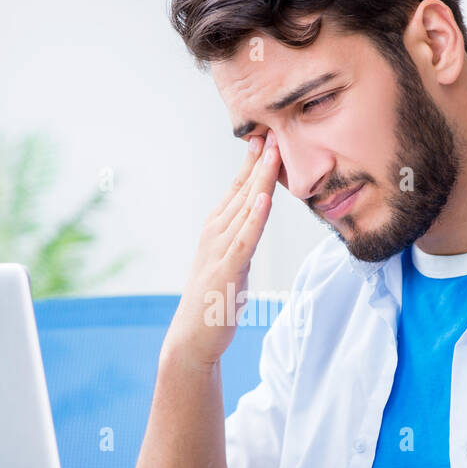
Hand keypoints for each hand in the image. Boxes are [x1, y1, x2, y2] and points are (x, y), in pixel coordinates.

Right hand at [162, 134, 280, 368]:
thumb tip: (257, 216)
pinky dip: (255, 219)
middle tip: (274, 129)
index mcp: (217, 229)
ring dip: (260, 180)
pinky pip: (244, 240)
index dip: (253, 162)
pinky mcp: (226, 271)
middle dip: (260, 161)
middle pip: (243, 191)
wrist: (192, 338)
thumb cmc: (214, 301)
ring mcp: (220, 251)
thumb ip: (243, 236)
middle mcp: (216, 234)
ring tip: (273, 153)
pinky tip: (264, 199)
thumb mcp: (232, 260)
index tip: (267, 135)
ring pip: (245, 209)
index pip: (238, 189)